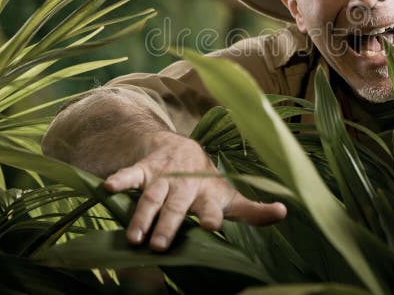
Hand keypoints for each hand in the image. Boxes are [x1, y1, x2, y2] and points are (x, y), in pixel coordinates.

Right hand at [103, 130, 286, 250]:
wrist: (181, 148)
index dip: (212, 215)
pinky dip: (120, 179)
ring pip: (153, 196)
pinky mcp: (145, 168)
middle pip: (178, 206)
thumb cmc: (207, 184)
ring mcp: (165, 176)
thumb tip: (285, 211)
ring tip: (134, 237)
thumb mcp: (230, 196)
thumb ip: (252, 211)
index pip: (213, 206)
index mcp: (209, 194)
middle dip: (169, 224)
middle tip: (159, 245)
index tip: (211, 226)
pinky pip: (131, 173)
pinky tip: (109, 187)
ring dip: (143, 214)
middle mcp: (187, 184)